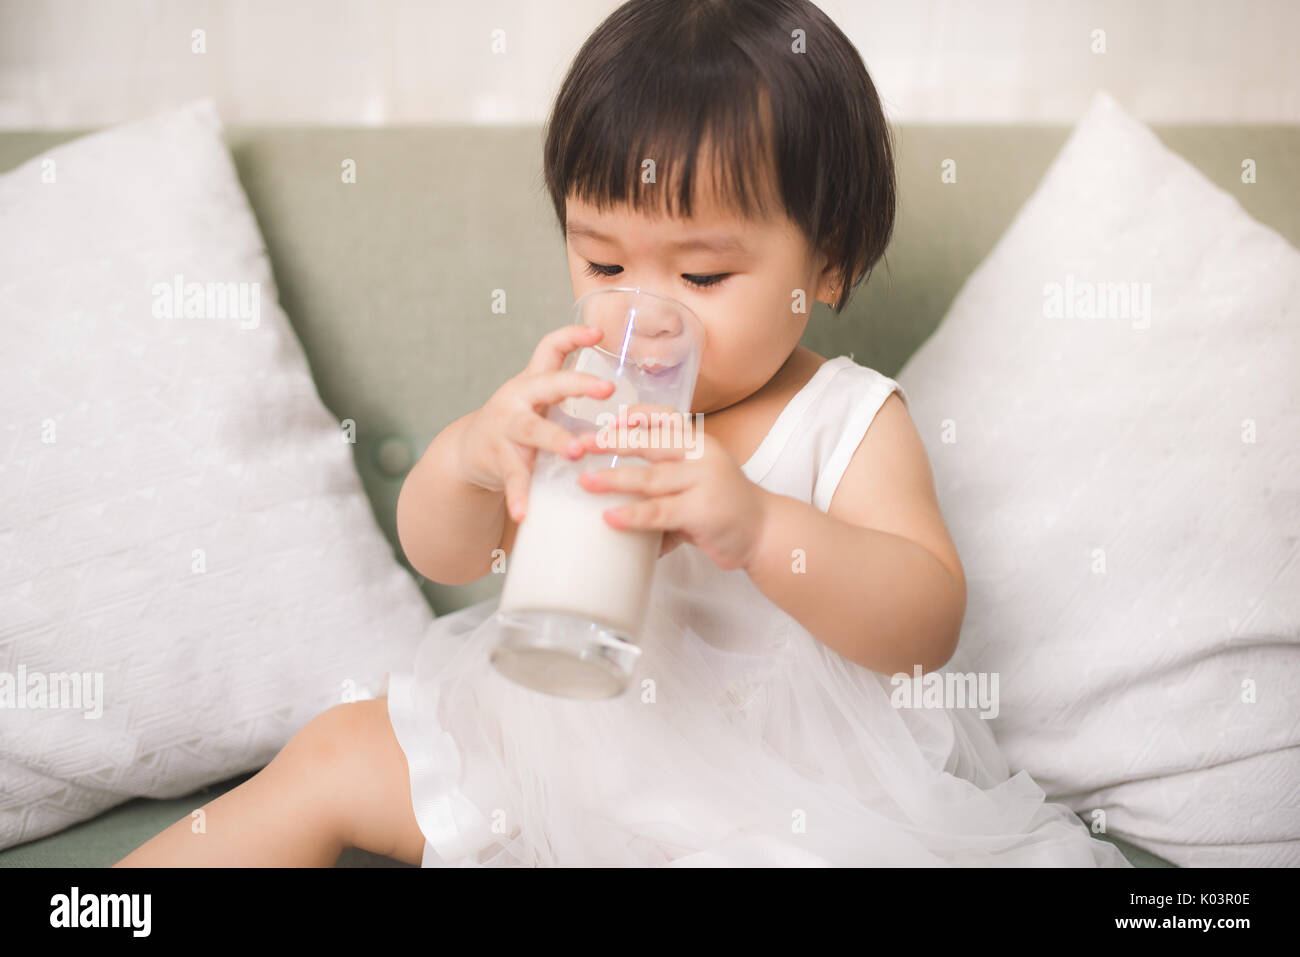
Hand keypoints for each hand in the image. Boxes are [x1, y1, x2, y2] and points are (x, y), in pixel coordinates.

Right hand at [455, 324, 613, 521]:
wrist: (469, 452)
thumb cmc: (518, 425)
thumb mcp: (540, 402)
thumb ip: (571, 392)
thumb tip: (625, 389)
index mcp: (533, 381)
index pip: (551, 347)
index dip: (573, 336)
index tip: (599, 331)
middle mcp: (518, 398)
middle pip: (548, 384)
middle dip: (578, 384)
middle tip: (607, 389)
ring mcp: (505, 428)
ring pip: (532, 430)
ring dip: (555, 439)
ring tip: (575, 451)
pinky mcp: (497, 458)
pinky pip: (512, 477)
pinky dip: (519, 495)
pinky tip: (524, 512)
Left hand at [575, 404, 770, 570]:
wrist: (765, 531)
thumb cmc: (724, 506)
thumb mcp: (698, 480)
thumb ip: (664, 478)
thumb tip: (615, 484)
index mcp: (700, 443)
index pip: (667, 418)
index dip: (637, 416)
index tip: (609, 420)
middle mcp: (703, 455)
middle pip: (651, 442)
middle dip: (612, 442)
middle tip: (580, 444)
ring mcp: (703, 482)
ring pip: (650, 478)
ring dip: (614, 479)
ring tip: (585, 482)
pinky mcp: (701, 511)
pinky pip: (659, 512)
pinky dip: (632, 515)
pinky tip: (610, 518)